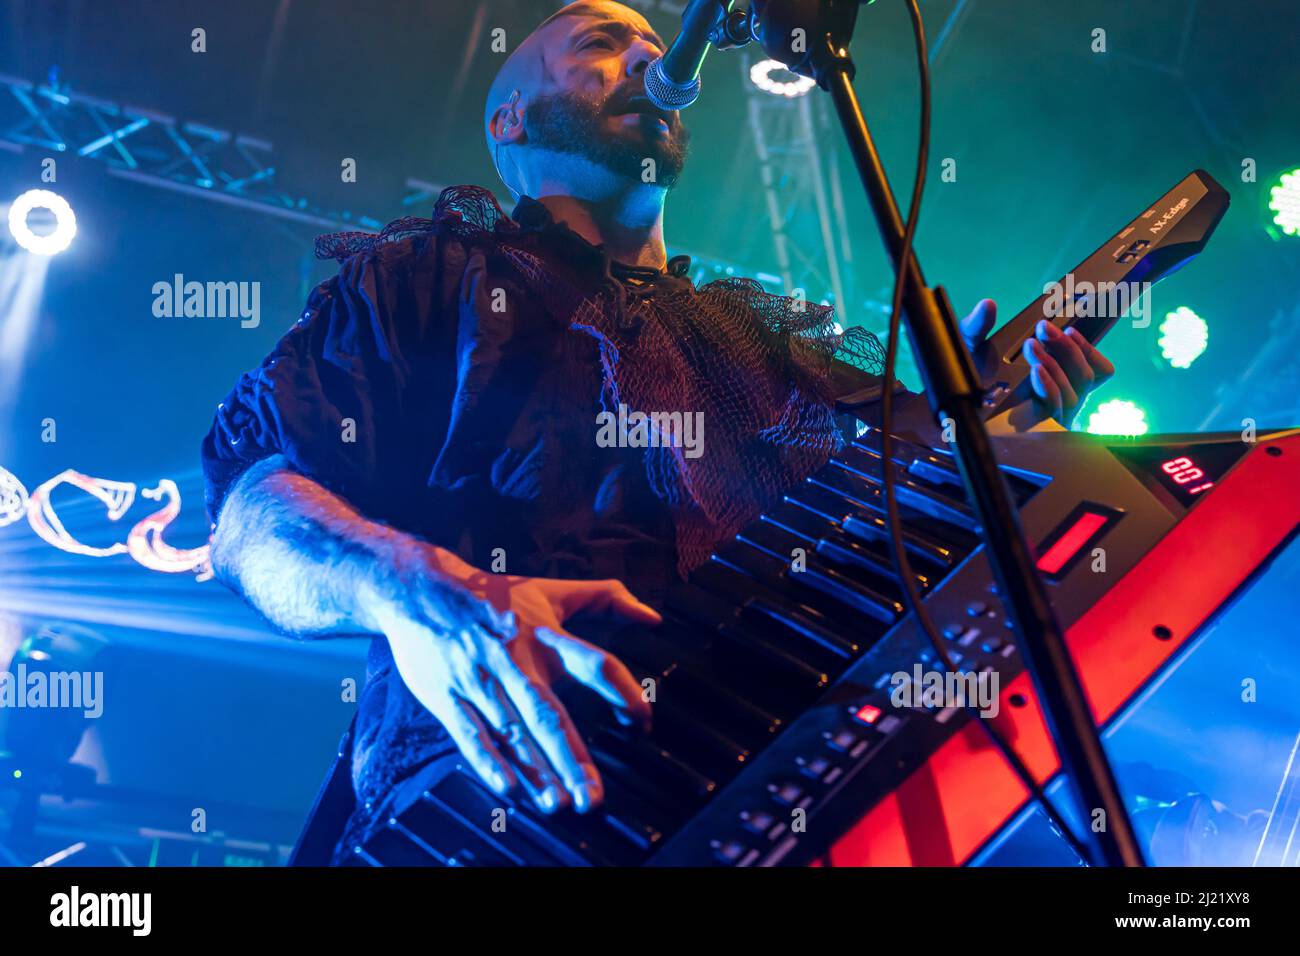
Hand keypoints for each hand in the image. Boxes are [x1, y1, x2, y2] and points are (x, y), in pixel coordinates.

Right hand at [364, 542, 658, 814]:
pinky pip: (470, 735)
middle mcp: (516, 663)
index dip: (622, 692)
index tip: (642, 724)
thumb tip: (654, 618)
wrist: (419, 590)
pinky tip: (507, 789)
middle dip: (572, 758)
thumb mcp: (552, 591)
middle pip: (550, 714)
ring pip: (512, 732)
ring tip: (558, 802)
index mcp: (546, 637)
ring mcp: (481, 683)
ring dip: (535, 769)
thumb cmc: (493, 595)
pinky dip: (488, 761)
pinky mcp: (449, 698)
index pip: (594, 663)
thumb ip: (606, 600)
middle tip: (593, 797)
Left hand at [959, 298, 1115, 425]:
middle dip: (1068, 348)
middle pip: (1086, 376)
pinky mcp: (1037, 428)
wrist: (944, 407)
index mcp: (1054, 376)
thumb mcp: (969, 347)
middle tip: (1043, 328)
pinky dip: (1050, 387)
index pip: (1096, 370)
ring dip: (1056, 363)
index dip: (1090, 349)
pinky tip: (1036, 372)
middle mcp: (1056, 396)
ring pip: (1075, 391)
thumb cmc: (964, 377)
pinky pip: (1056, 408)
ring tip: (1031, 347)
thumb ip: (978, 325)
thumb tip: (987, 305)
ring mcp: (1048, 414)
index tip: (1070, 328)